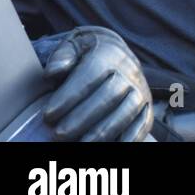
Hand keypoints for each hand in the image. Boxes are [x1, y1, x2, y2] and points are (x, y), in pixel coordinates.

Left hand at [40, 27, 152, 141]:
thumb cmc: (86, 55)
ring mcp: (141, 89)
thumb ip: (61, 57)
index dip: (69, 97)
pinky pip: (144, 122)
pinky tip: (111, 147)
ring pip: (126, 111)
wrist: (116, 52)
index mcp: (109, 54)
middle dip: (82, 118)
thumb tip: (54, 71)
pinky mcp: (146, 106)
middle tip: (58, 135)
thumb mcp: (72, 47)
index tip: (48, 115)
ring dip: (103, 132)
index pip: (90, 75)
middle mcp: (130, 71)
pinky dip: (131, 138)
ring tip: (79, 145)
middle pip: (109, 96)